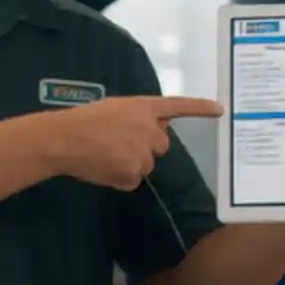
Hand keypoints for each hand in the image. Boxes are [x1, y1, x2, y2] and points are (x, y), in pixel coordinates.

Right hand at [52, 96, 223, 190]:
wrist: (64, 138)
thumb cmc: (85, 120)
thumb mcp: (115, 109)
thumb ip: (137, 117)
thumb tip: (151, 132)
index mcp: (143, 107)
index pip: (177, 105)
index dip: (200, 108)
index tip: (220, 109)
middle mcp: (149, 128)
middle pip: (161, 144)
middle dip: (146, 146)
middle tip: (120, 143)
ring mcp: (143, 152)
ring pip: (146, 163)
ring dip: (132, 162)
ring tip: (106, 154)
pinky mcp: (134, 172)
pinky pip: (133, 179)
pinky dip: (121, 177)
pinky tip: (103, 167)